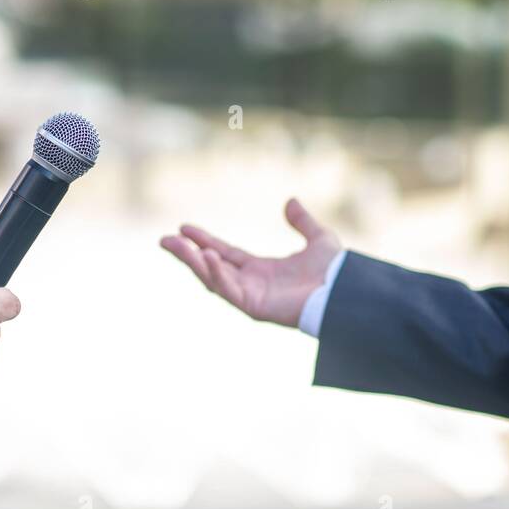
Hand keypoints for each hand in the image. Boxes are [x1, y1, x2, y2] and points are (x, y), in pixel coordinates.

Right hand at [159, 197, 341, 326]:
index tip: (184, 228)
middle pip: (210, 268)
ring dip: (192, 262)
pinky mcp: (254, 307)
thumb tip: (290, 202)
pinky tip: (206, 256)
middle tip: (163, 240)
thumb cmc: (335, 272)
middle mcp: (252, 285)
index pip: (225, 253)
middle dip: (186, 255)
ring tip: (172, 244)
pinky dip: (216, 273)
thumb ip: (302, 222)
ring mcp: (251, 297)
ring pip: (213, 279)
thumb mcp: (318, 238)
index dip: (204, 241)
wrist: (344, 291)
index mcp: (262, 271)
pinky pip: (229, 290)